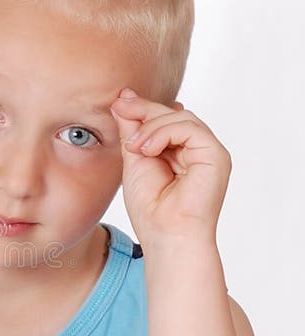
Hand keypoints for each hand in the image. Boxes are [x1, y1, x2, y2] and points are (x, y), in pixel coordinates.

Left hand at [109, 88, 231, 246]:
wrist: (165, 236)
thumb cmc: (150, 209)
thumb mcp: (134, 160)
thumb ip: (132, 131)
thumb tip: (123, 100)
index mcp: (180, 152)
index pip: (165, 119)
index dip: (143, 109)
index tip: (118, 102)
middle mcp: (197, 151)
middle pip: (174, 114)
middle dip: (144, 110)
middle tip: (120, 108)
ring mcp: (208, 153)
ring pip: (182, 118)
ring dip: (152, 126)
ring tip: (134, 147)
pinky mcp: (216, 156)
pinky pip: (190, 129)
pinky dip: (164, 133)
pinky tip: (147, 149)